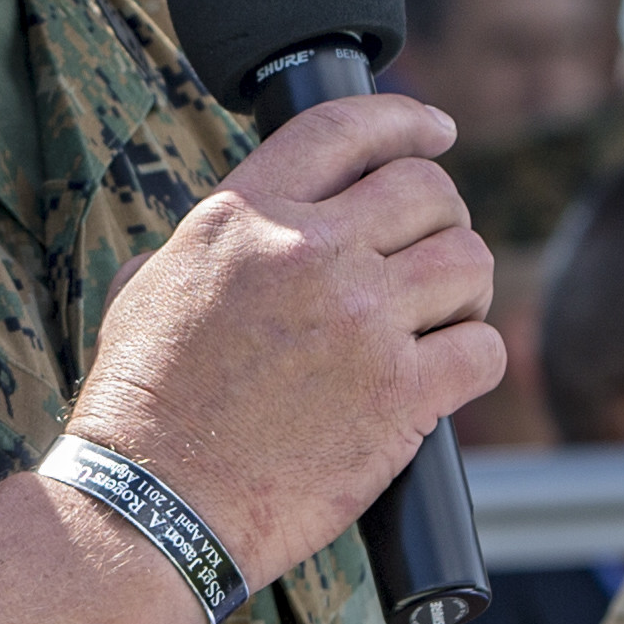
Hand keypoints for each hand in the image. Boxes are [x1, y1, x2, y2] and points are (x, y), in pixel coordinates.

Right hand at [67, 93, 500, 587]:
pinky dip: (475, 357)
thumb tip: (237, 234)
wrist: (156, 501)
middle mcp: (309, 252)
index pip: (346, 127)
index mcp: (244, 214)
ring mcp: (361, 321)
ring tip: (441, 317)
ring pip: (469, 261)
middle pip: (427, 191)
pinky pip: (483, 348)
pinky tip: (447, 374)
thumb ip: (203, 242)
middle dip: (439, 218)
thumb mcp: (146, 286)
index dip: (405, 121)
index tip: (434, 131)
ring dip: (465, 288)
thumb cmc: (140, 404)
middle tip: (427, 255)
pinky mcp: (401, 395)